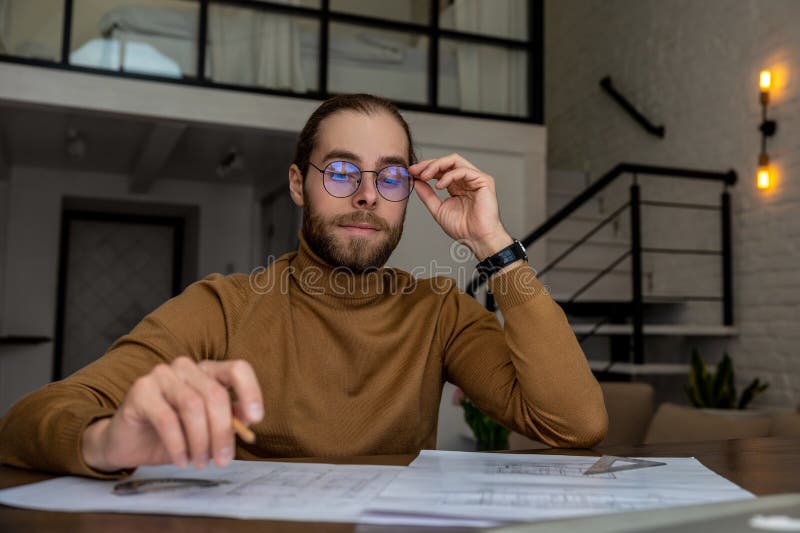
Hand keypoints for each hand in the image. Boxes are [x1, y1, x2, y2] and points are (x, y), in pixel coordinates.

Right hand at [81, 357, 262, 471]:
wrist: (129, 443)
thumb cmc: (173, 434)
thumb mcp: (207, 429)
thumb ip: (228, 420)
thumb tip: (248, 422)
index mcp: (207, 371)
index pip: (237, 369)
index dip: (251, 392)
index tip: (255, 420)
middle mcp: (186, 367)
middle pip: (215, 394)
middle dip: (222, 431)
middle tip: (223, 460)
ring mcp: (162, 375)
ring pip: (193, 406)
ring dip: (201, 441)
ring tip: (201, 463)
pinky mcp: (141, 390)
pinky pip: (167, 419)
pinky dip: (179, 444)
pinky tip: (182, 460)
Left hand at [410, 153, 512, 259]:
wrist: (477, 239)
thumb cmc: (463, 228)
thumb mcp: (438, 209)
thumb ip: (427, 195)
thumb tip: (416, 182)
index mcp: (457, 186)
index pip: (440, 170)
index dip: (425, 168)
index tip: (411, 172)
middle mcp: (466, 180)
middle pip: (446, 162)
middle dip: (429, 164)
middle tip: (415, 170)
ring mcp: (476, 179)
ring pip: (454, 161)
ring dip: (436, 166)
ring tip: (425, 176)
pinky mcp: (484, 180)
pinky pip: (463, 171)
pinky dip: (449, 176)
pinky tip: (439, 185)